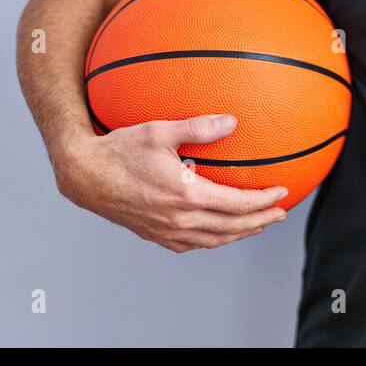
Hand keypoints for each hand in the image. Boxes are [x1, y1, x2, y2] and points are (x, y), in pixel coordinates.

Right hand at [53, 113, 288, 252]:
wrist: (83, 175)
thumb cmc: (120, 149)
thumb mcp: (160, 131)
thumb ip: (198, 127)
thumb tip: (233, 121)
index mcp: (184, 195)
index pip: (237, 204)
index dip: (264, 201)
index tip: (283, 193)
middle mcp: (178, 219)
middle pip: (231, 227)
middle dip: (260, 221)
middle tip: (281, 213)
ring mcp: (165, 231)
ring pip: (214, 240)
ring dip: (240, 233)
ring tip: (258, 224)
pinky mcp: (154, 235)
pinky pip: (192, 244)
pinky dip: (214, 239)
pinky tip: (221, 231)